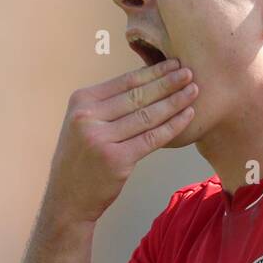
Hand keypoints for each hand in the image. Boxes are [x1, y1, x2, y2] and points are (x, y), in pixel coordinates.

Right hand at [42, 58, 198, 225]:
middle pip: (138, 96)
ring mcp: (101, 138)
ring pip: (147, 116)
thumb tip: (143, 83)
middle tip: (190, 72)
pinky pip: (151, 139)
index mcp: (81, 101)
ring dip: (174, 102)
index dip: (152, 72)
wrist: (67, 199)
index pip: (124, 82)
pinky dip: (172, 126)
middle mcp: (88, 117)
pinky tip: (188, 116)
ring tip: (194, 91)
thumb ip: (106, 106)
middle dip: (167, 82)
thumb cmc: (81, 161)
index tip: (173, 64)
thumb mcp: (84, 125)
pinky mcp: (116, 160)